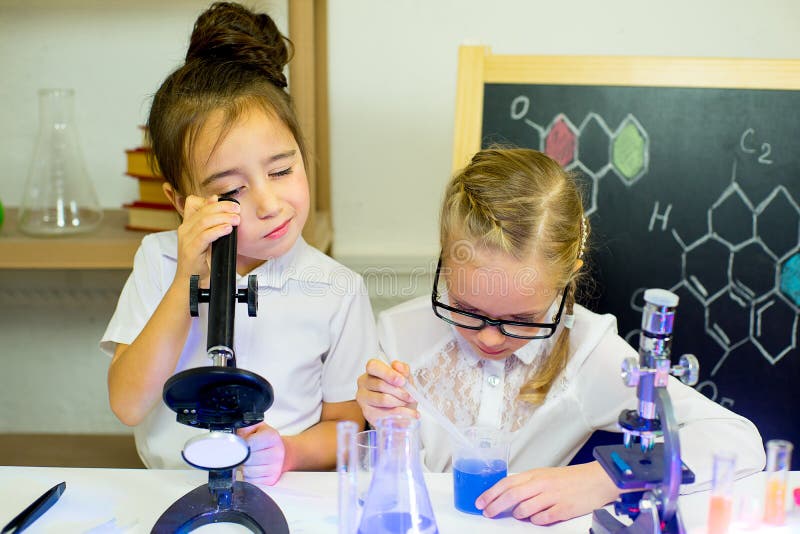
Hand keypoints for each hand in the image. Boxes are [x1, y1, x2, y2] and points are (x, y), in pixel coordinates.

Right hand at [174, 195, 240, 283]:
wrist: (191, 282)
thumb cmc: (201, 261)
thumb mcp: (208, 240)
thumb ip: (212, 225)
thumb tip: (221, 207)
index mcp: (187, 225)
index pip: (193, 203)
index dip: (209, 200)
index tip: (228, 203)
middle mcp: (184, 229)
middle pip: (202, 210)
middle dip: (222, 207)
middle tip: (237, 209)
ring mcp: (186, 240)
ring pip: (204, 221)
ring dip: (223, 218)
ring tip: (236, 219)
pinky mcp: (190, 251)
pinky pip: (204, 236)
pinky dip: (217, 231)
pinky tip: (227, 229)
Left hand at [236, 422, 285, 485]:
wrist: (281, 452)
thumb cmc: (266, 440)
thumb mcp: (257, 427)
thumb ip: (245, 426)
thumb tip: (232, 432)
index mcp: (272, 437)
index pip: (249, 444)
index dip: (240, 445)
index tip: (237, 445)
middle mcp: (276, 453)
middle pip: (248, 459)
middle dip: (241, 457)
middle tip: (243, 453)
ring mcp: (275, 468)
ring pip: (248, 471)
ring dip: (243, 467)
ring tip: (248, 461)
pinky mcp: (271, 480)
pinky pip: (251, 481)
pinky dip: (248, 476)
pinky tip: (252, 469)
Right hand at [355, 358, 417, 426]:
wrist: (398, 411)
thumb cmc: (399, 391)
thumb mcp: (404, 379)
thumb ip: (403, 370)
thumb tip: (397, 365)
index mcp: (372, 371)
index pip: (373, 366)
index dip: (388, 373)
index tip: (402, 381)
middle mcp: (364, 383)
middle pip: (380, 385)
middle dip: (400, 391)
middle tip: (411, 396)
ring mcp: (363, 398)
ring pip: (383, 399)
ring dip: (400, 402)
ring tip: (408, 403)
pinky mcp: (368, 413)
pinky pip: (386, 413)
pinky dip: (402, 413)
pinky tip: (411, 413)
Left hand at [476, 462, 618, 524]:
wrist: (597, 480)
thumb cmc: (571, 479)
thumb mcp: (545, 475)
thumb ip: (528, 484)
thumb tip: (508, 494)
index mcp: (535, 474)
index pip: (507, 483)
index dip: (491, 493)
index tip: (480, 501)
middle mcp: (541, 484)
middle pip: (511, 495)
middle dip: (495, 505)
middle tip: (487, 512)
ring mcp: (552, 497)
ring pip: (525, 509)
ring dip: (518, 514)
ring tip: (519, 515)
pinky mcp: (563, 509)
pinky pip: (542, 519)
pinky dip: (536, 520)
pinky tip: (537, 518)